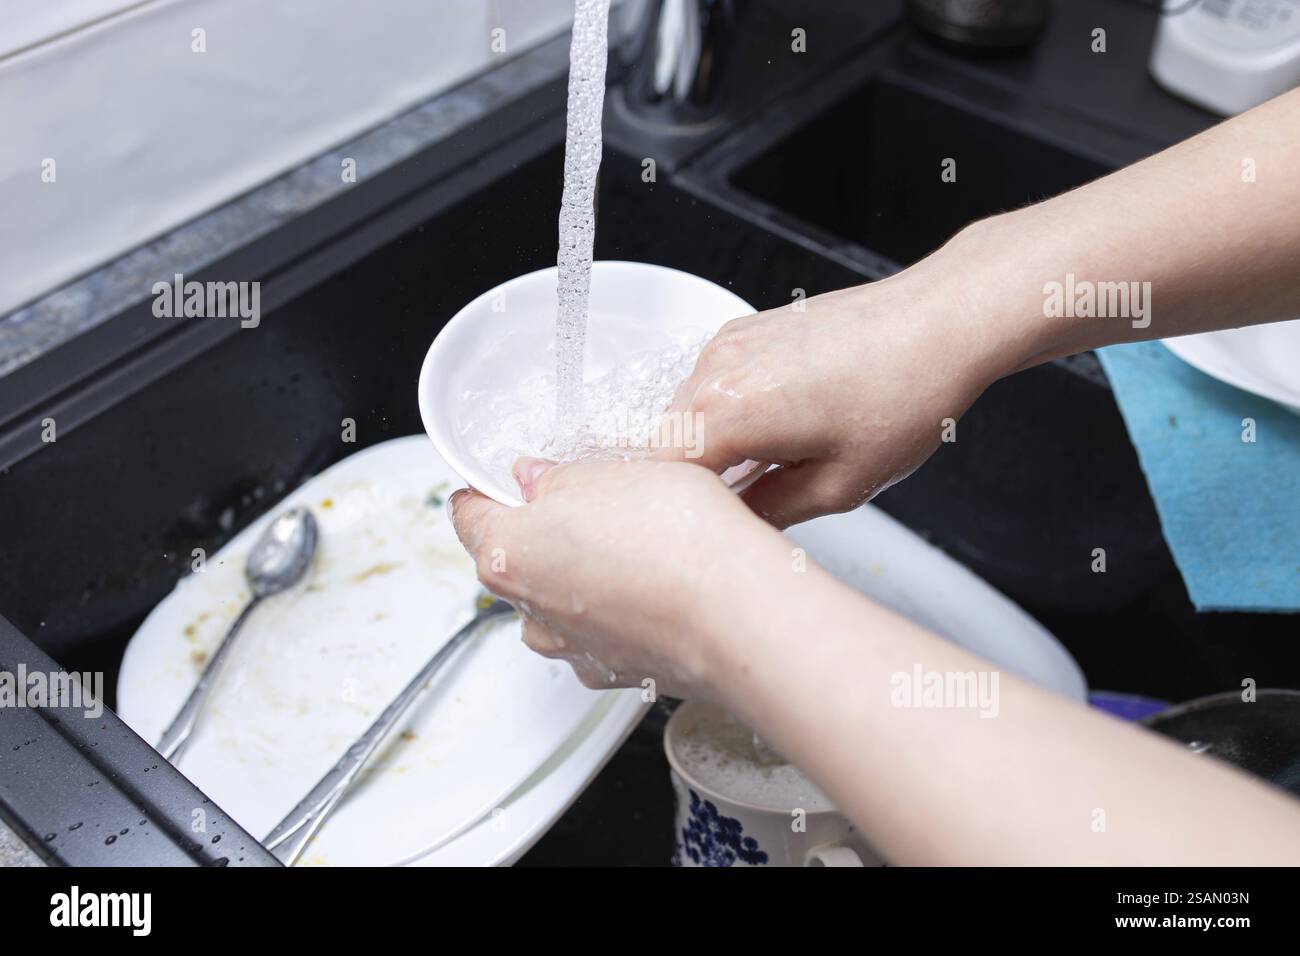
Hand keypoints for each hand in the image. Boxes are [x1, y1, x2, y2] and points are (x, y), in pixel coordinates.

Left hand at [448, 457, 790, 697]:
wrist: (739, 615)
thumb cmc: (675, 541)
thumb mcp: (609, 471)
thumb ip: (559, 477)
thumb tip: (539, 480)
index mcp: (506, 555)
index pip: (468, 514)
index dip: (489, 486)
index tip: (511, 474)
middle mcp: (531, 615)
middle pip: (516, 560)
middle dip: (548, 529)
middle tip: (596, 498)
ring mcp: (574, 650)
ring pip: (563, 599)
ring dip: (587, 572)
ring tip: (641, 541)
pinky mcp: (618, 672)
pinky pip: (606, 630)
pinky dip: (623, 608)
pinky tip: (660, 582)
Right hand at [657, 240, 1027, 527]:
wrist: (940, 324)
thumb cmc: (903, 395)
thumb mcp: (839, 486)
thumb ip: (769, 513)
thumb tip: (740, 526)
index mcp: (726, 412)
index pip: (662, 479)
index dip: (684, 513)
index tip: (714, 530)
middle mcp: (714, 369)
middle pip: (668, 446)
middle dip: (699, 480)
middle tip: (749, 505)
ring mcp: (727, 342)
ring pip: (689, 414)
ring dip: (715, 445)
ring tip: (776, 461)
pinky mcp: (746, 329)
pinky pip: (714, 384)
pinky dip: (732, 411)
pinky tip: (784, 425)